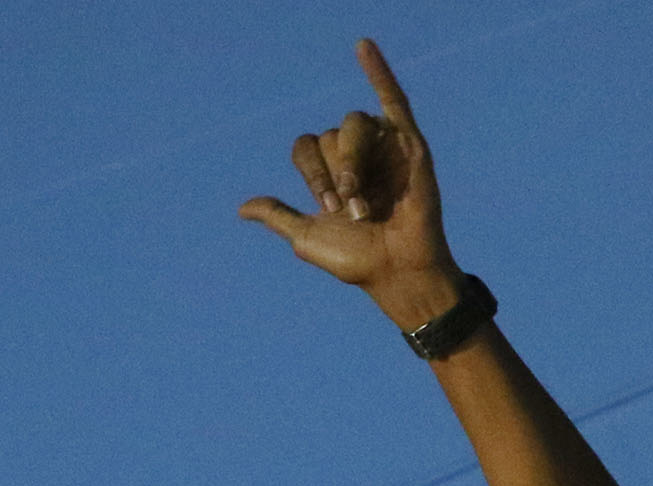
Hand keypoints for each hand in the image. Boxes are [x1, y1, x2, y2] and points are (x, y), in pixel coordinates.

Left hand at [240, 40, 467, 331]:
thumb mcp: (306, 237)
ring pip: (355, 126)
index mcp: (331, 173)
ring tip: (363, 199)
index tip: (326, 207)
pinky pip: (393, 100)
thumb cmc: (357, 259)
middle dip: (334, 173)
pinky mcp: (410, 145)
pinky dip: (379, 72)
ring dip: (354, 162)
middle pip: (331, 136)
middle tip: (350, 207)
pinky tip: (363, 47)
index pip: (306, 147)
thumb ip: (278, 216)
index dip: (311, 173)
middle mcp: (356, 156)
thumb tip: (242, 208)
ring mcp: (384, 148)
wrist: (394, 270)